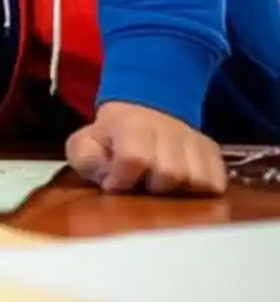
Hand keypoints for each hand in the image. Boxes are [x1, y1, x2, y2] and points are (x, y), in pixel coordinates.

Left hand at [66, 101, 226, 194]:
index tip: (114, 183)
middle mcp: (169, 129)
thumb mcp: (84, 144)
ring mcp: (195, 139)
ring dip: (176, 191)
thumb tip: (110, 182)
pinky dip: (199, 191)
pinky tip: (180, 185)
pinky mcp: (212, 151)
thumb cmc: (110, 136)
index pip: (134, 158)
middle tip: (140, 182)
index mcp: (132, 125)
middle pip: (169, 174)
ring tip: (160, 183)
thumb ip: (88, 161)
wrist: (143, 110)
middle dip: (150, 187)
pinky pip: (216, 183)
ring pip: (196, 181)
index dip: (122, 179)